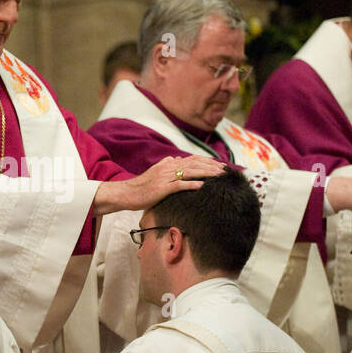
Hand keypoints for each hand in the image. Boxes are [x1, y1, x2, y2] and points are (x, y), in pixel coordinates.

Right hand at [92, 155, 224, 215]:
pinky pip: (178, 185)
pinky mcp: (161, 188)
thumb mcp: (154, 172)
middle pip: (194, 164)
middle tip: (226, 170)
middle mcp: (168, 167)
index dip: (207, 162)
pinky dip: (191, 184)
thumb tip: (176, 159)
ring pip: (189, 172)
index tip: (220, 166)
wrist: (125, 193)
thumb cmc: (140, 186)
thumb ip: (166, 165)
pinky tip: (201, 186)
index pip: (191, 160)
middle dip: (211, 166)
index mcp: (168, 164)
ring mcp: (164, 177)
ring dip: (206, 173)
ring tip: (219, 176)